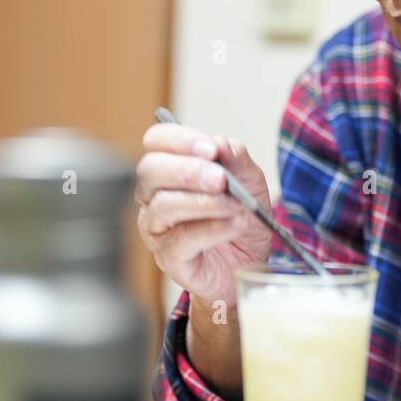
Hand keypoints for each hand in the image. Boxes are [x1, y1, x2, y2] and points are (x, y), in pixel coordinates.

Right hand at [135, 123, 272, 306]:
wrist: (251, 261)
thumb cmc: (241, 218)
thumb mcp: (250, 182)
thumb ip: (237, 159)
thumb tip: (220, 142)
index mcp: (170, 168)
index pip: (157, 141)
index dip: (180, 139)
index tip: (211, 148)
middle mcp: (154, 195)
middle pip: (150, 171)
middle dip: (188, 170)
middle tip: (221, 178)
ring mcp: (156, 227)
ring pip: (163, 205)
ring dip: (205, 202)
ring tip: (236, 205)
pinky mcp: (168, 256)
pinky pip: (181, 239)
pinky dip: (213, 229)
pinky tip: (235, 224)